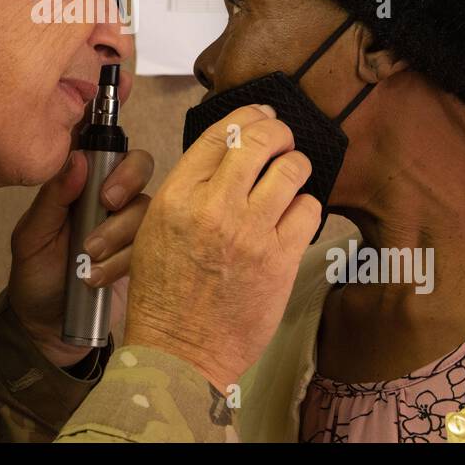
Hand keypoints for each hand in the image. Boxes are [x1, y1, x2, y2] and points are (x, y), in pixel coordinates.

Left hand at [8, 146, 154, 368]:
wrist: (49, 330)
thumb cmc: (36, 278)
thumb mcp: (31, 238)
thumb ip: (52, 198)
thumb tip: (78, 159)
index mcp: (79, 185)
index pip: (106, 149)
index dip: (110, 152)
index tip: (101, 184)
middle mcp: (109, 200)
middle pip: (140, 167)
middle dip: (127, 183)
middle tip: (107, 205)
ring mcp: (129, 227)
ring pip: (146, 209)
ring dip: (118, 234)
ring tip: (90, 260)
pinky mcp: (143, 255)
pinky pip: (152, 244)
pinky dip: (124, 261)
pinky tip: (99, 279)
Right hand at [122, 104, 320, 392]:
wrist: (180, 350)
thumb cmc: (165, 295)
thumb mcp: (155, 229)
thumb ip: (189, 189)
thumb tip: (229, 154)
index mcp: (177, 195)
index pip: (220, 133)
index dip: (247, 115)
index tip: (260, 114)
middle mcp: (214, 206)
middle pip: (260, 140)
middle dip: (278, 131)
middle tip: (283, 138)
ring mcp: (250, 232)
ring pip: (292, 169)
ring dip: (295, 166)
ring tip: (290, 176)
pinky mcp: (280, 259)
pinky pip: (309, 209)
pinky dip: (304, 207)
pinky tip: (293, 217)